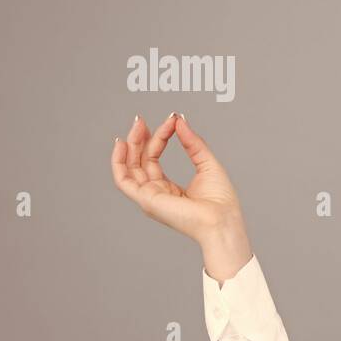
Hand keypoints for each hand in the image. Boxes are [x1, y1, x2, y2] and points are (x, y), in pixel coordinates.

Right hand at [109, 112, 246, 245]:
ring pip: (130, 168)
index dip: (160, 137)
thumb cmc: (220, 202)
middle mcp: (156, 193)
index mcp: (169, 189)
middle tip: (141, 120)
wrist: (222, 220)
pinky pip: (123, 180)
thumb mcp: (207, 163)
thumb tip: (179, 121)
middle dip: (139, 139)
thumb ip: (193, 143)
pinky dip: (118, 161)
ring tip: (137, 126)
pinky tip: (122, 144)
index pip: (154, 159)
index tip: (171, 120)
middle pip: (139, 162)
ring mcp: (150, 197)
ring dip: (131, 145)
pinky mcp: (146, 200)